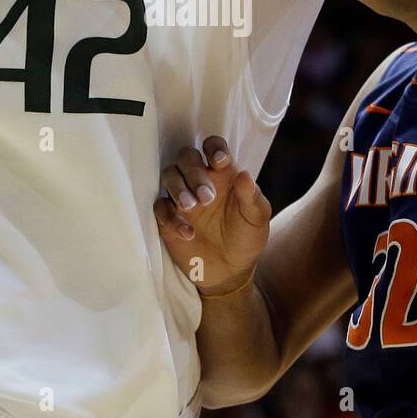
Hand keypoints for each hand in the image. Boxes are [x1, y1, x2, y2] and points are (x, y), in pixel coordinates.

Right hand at [154, 136, 270, 296]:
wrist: (230, 271)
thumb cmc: (246, 237)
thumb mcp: (256, 218)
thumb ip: (252, 197)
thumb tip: (244, 174)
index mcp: (222, 173)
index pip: (213, 147)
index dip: (213, 147)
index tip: (219, 161)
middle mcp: (199, 179)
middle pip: (186, 157)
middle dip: (194, 172)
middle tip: (207, 198)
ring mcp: (181, 197)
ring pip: (169, 175)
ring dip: (178, 188)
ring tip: (191, 207)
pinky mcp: (167, 218)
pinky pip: (160, 207)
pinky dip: (171, 217)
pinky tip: (188, 233)